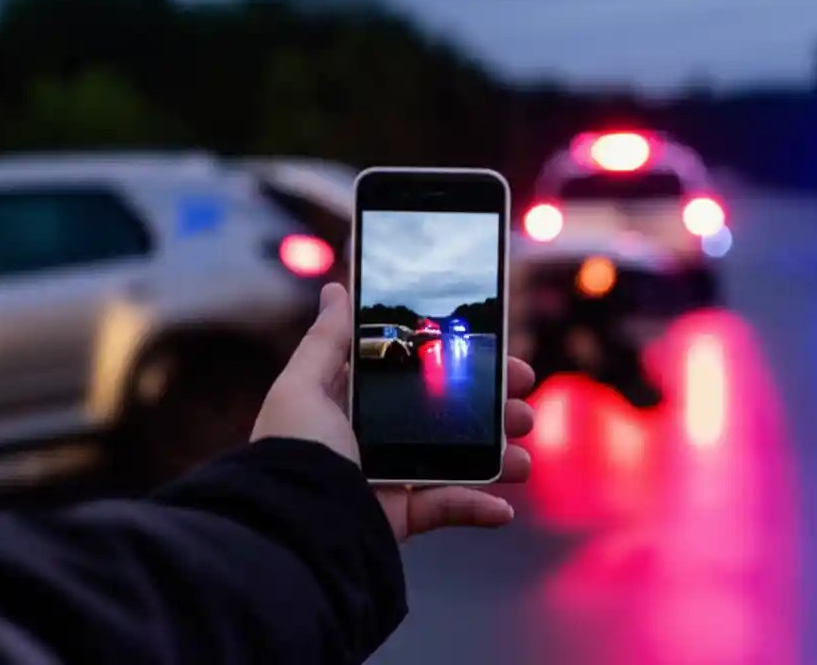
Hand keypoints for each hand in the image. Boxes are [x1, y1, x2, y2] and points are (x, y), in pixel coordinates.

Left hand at [252, 283, 534, 542]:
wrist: (293, 526)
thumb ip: (326, 340)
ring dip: (498, 460)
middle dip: (491, 409)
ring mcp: (389, 479)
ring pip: (456, 462)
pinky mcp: (399, 518)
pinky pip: (447, 510)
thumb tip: (335, 290)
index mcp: (353, 404)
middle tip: (523, 403)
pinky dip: (479, 509)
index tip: (495, 353)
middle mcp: (373, 438)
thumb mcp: (302, 386)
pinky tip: (504, 508)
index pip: (415, 374)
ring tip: (523, 459)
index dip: (456, 363)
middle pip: (446, 416)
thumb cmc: (293, 451)